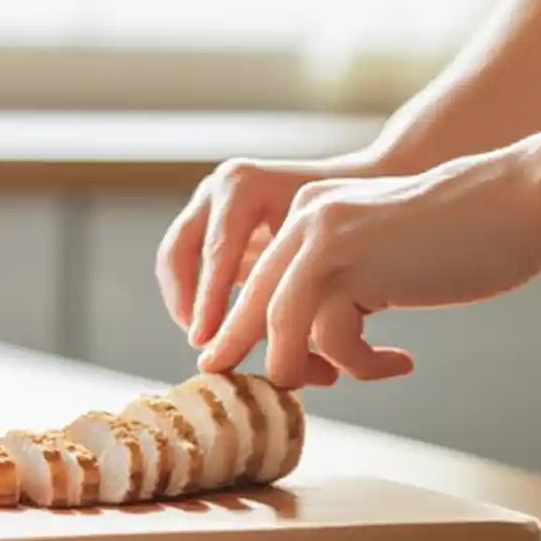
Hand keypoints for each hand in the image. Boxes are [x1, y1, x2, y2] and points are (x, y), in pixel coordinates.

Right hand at [156, 158, 369, 348]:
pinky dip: (192, 294)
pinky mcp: (211, 219)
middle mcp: (220, 188)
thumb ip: (296, 296)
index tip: (208, 341)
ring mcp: (211, 199)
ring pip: (175, 257)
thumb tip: (282, 356)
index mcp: (245, 186)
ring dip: (183, 300)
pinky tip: (213, 325)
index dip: (210, 301)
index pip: (216, 252)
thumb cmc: (354, 223)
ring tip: (204, 339)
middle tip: (201, 343)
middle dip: (186, 301)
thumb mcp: (326, 255)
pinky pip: (185, 259)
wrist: (365, 184)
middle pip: (179, 250)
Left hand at [197, 141, 540, 388]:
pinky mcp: (354, 268)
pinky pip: (333, 340)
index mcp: (307, 211)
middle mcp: (306, 219)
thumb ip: (336, 278)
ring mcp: (326, 242)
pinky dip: (363, 364)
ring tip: (343, 377)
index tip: (234, 358)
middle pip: (253, 302)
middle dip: (244, 348)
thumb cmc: (458, 236)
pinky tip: (401, 362)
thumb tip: (300, 340)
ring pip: (281, 327)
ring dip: (306, 367)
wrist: (514, 202)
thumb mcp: (377, 249)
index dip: (242, 324)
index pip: (259, 278)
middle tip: (241, 379)